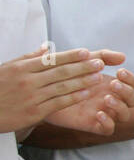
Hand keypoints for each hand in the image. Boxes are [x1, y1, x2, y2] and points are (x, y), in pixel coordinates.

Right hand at [0, 46, 122, 132]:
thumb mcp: (8, 68)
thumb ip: (29, 58)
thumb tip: (47, 47)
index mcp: (22, 68)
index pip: (51, 60)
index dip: (70, 56)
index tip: (87, 52)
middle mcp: (28, 81)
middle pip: (60, 72)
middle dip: (82, 67)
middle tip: (100, 63)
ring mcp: (31, 97)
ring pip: (62, 87)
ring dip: (82, 82)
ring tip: (98, 77)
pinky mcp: (33, 113)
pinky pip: (58, 103)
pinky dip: (73, 97)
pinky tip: (86, 93)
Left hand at [45, 64, 133, 134]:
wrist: (42, 91)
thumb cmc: (65, 75)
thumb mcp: (83, 61)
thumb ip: (102, 56)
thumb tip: (123, 57)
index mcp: (110, 85)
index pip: (132, 85)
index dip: (130, 79)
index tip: (119, 71)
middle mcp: (109, 99)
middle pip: (133, 100)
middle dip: (127, 91)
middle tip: (113, 84)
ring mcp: (102, 112)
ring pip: (125, 116)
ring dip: (120, 106)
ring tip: (107, 98)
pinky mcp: (91, 124)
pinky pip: (108, 129)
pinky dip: (108, 122)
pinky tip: (99, 113)